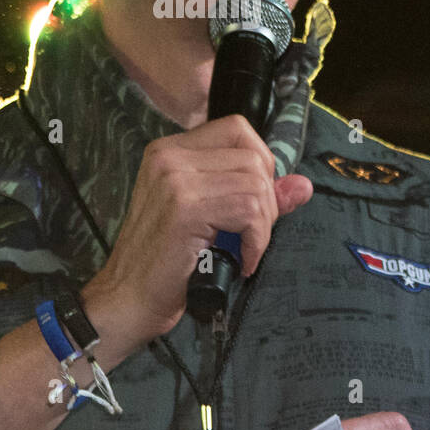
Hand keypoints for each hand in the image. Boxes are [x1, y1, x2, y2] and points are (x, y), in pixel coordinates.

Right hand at [85, 114, 312, 344]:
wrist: (126, 300)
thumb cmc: (165, 264)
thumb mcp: (211, 220)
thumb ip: (254, 196)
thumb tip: (303, 185)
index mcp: (170, 150)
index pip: (237, 129)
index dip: (260, 164)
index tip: (255, 203)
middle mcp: (170, 155)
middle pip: (252, 155)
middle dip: (267, 198)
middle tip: (251, 234)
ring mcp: (175, 178)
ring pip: (255, 183)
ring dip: (263, 223)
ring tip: (245, 249)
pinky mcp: (185, 206)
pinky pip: (248, 210)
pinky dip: (256, 240)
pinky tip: (242, 262)